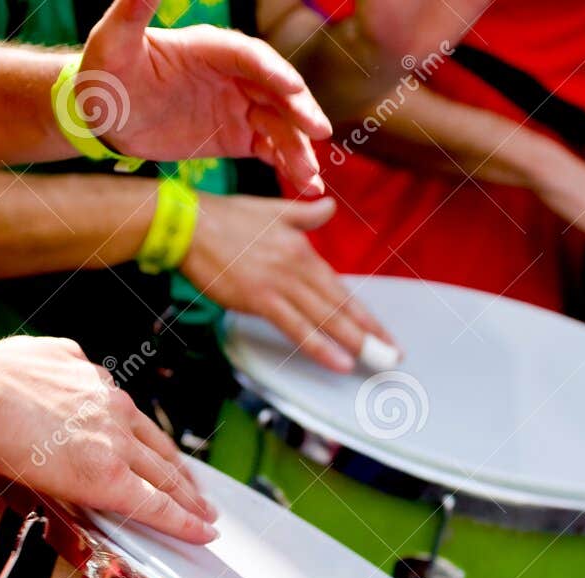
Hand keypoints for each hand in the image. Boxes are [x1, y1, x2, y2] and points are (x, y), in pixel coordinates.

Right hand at [0, 335, 217, 543]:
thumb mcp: (43, 353)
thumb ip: (64, 362)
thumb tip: (66, 363)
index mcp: (98, 386)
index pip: (136, 421)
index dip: (153, 443)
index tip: (164, 456)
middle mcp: (116, 413)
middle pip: (159, 450)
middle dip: (182, 474)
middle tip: (199, 492)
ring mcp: (117, 446)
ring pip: (165, 477)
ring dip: (190, 498)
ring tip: (206, 515)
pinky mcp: (112, 479)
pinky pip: (156, 506)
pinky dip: (183, 521)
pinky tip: (201, 532)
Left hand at [79, 0, 331, 195]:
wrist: (104, 116)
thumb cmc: (106, 73)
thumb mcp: (112, 42)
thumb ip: (133, 10)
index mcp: (210, 48)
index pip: (249, 57)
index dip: (272, 71)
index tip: (292, 89)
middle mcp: (233, 74)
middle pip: (276, 90)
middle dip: (299, 111)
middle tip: (319, 132)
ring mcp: (239, 105)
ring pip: (279, 124)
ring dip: (299, 149)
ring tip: (312, 178)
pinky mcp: (238, 135)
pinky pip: (270, 148)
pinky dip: (289, 164)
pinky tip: (306, 186)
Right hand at [182, 194, 393, 373]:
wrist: (191, 224)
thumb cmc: (226, 218)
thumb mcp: (274, 210)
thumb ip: (305, 214)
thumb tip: (329, 207)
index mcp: (303, 249)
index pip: (341, 289)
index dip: (365, 315)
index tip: (384, 334)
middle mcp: (298, 268)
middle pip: (340, 306)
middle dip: (370, 334)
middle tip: (393, 356)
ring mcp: (281, 285)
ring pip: (325, 318)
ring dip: (354, 342)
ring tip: (377, 362)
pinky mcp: (260, 299)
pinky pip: (297, 329)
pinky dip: (321, 346)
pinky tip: (340, 361)